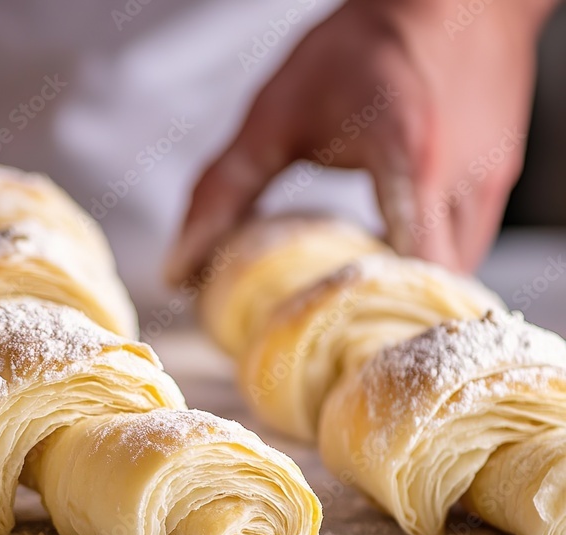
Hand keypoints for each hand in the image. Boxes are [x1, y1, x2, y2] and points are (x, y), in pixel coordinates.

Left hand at [167, 0, 556, 283]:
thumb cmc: (364, 42)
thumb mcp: (277, 114)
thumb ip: (224, 192)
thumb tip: (180, 269)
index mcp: (407, 160)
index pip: (407, 274)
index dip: (373, 322)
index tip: (333, 345)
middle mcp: (460, 179)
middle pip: (434, 288)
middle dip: (386, 312)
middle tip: (339, 322)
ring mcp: (492, 179)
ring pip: (457, 271)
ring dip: (410, 285)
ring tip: (361, 283)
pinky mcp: (502, 174)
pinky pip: (467, 241)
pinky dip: (429, 256)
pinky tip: (390, 242)